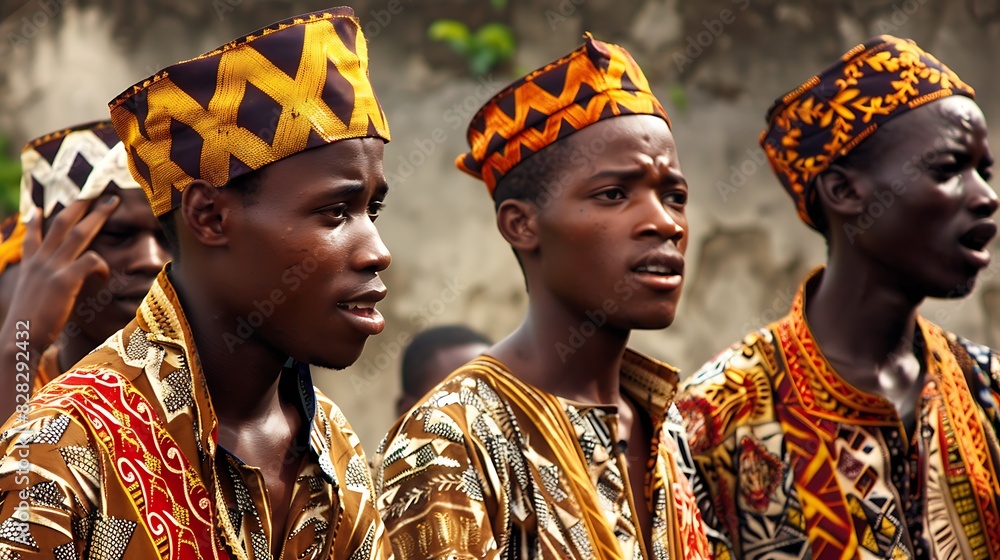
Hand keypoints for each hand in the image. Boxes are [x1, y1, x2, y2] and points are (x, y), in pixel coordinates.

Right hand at [6, 196, 119, 348]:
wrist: (18, 341)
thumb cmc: (28, 329)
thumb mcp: (31, 301)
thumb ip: (41, 290)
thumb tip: (51, 292)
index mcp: (30, 266)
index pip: (33, 237)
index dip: (36, 221)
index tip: (39, 207)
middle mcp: (40, 261)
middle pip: (62, 224)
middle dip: (80, 205)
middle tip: (96, 190)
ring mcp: (52, 268)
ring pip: (78, 232)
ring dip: (97, 215)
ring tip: (112, 202)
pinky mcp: (64, 279)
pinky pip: (92, 260)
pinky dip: (101, 265)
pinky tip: (103, 275)